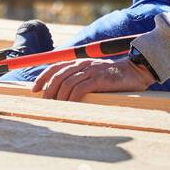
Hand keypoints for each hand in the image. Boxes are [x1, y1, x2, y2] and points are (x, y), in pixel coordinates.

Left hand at [33, 57, 155, 101]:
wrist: (134, 71)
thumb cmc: (112, 76)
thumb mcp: (92, 74)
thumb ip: (79, 78)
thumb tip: (64, 91)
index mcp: (79, 62)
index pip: (55, 67)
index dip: (43, 77)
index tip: (34, 89)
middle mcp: (82, 64)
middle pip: (58, 75)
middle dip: (48, 89)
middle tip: (45, 103)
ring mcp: (90, 71)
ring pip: (67, 82)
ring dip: (59, 96)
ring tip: (55, 107)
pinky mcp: (99, 79)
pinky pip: (80, 88)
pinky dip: (72, 97)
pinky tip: (69, 105)